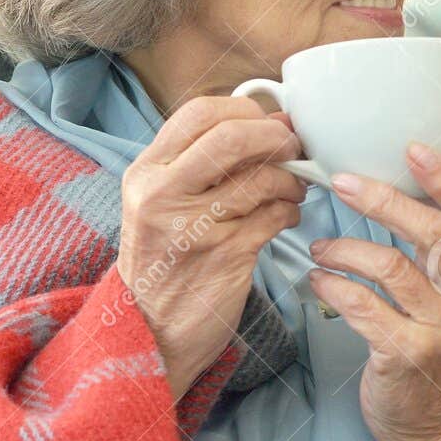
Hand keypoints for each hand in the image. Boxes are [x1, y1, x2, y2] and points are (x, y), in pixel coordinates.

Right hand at [118, 96, 305, 398]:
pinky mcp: (225, 255)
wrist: (151, 332)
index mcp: (146, 172)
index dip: (245, 109)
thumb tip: (270, 122)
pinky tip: (286, 217)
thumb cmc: (167, 260)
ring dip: (291, 180)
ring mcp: (193, 226)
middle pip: (231, 137)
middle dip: (275, 136)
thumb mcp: (163, 202)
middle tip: (294, 147)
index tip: (269, 120)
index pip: (199, 112)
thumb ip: (202, 162)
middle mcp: (162, 194)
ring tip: (293, 189)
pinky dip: (292, 211)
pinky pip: (275, 216)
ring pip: (261, 178)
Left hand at [307, 142, 440, 440]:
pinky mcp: (407, 356)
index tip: (413, 148)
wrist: (433, 422)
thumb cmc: (435, 342)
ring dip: (345, 247)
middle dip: (383, 200)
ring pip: (391, 266)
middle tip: (341, 182)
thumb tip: (395, 180)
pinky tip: (319, 281)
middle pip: (433, 232)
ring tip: (319, 246)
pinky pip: (363, 306)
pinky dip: (333, 287)